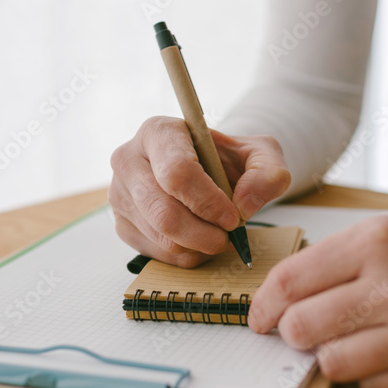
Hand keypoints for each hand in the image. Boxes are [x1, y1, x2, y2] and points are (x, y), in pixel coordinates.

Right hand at [109, 116, 290, 267]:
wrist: (208, 172)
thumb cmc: (229, 159)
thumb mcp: (261, 154)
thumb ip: (267, 171)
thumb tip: (244, 204)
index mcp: (158, 131)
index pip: (176, 173)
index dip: (208, 202)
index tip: (233, 216)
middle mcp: (128, 159)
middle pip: (163, 212)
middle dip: (204, 234)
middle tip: (229, 236)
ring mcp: (119, 194)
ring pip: (161, 237)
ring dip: (199, 246)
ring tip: (218, 234)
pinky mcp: (122, 224)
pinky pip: (156, 253)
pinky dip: (187, 256)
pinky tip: (200, 240)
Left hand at [248, 210, 387, 387]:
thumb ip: (343, 258)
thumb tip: (285, 297)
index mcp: (381, 240)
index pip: (290, 281)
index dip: (264, 305)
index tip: (261, 318)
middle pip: (302, 329)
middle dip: (294, 335)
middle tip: (305, 333)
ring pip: (334, 366)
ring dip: (334, 357)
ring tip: (355, 342)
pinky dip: (374, 378)